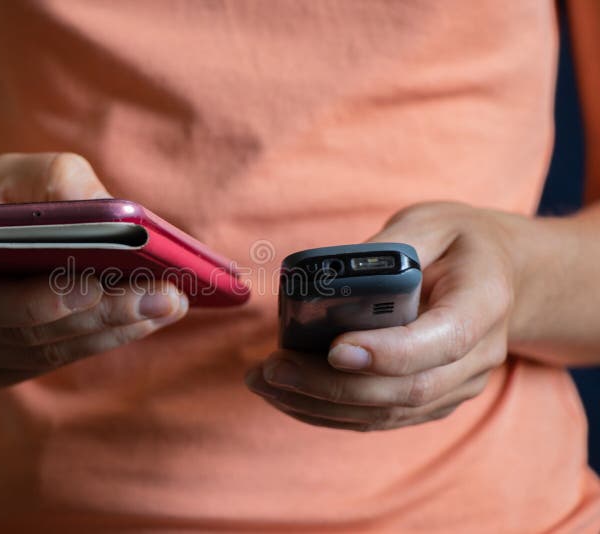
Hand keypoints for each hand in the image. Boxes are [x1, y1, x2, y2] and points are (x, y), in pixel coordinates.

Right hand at [0, 153, 187, 388]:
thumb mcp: (1, 175)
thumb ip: (52, 182)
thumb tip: (116, 214)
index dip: (47, 297)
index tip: (103, 281)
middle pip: (33, 335)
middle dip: (106, 315)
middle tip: (168, 296)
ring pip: (52, 354)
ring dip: (116, 331)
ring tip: (169, 305)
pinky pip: (53, 362)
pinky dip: (101, 340)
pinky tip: (141, 319)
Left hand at [246, 202, 522, 430]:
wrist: (500, 279)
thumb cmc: (459, 244)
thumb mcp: (432, 223)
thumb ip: (392, 245)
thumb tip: (334, 275)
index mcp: (484, 303)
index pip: (442, 340)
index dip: (388, 351)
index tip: (332, 348)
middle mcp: (477, 356)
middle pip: (406, 389)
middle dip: (331, 386)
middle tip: (272, 368)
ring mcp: (456, 386)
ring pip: (386, 414)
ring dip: (318, 405)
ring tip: (263, 383)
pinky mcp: (430, 401)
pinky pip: (379, 418)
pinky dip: (328, 413)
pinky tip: (285, 396)